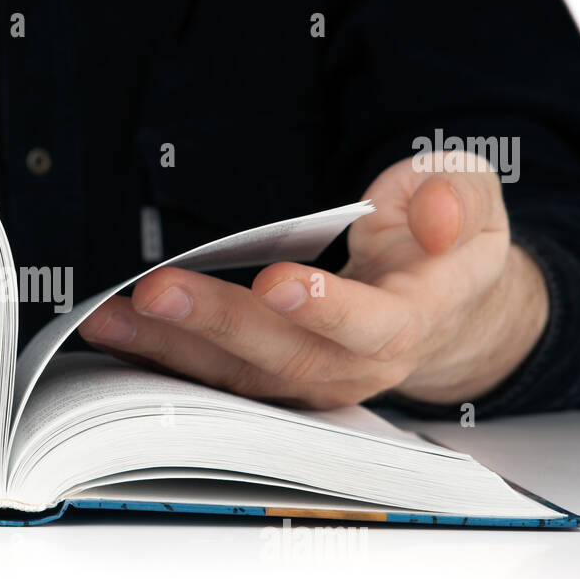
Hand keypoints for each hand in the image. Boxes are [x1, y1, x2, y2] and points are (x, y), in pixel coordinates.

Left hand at [79, 154, 548, 409]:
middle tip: (157, 292)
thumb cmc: (444, 245)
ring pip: (238, 379)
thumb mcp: (471, 199)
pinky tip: (113, 334)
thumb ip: (457, 195)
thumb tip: (434, 216)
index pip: (374, 323)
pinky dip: (161, 360)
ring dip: (169, 350)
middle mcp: (359, 364)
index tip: (276, 280)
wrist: (439, 310)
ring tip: (109, 318)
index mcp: (415, 316)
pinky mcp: (272, 383)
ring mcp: (311, 383)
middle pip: (286, 358)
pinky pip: (214, 380)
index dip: (328, 308)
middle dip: (218, 326)